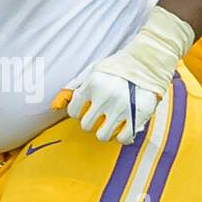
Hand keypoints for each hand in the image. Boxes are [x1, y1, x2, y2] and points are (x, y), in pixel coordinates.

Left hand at [53, 5, 192, 144]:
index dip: (78, 112)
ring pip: (103, 136)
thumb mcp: (92, 70)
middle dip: (91, 122)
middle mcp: (105, 96)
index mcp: (92, 84)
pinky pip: (124, 139)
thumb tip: (54, 106)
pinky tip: (123, 128)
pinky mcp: (139, 115)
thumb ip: (74, 86)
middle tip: (99, 117)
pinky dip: (122, 137)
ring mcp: (122, 107)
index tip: (86, 109)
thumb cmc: (116, 67)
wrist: (147, 62)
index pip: (73, 111)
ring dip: (104, 132)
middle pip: (86, 125)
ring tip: (110, 124)